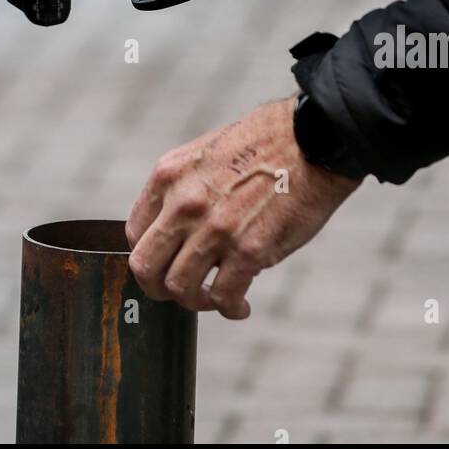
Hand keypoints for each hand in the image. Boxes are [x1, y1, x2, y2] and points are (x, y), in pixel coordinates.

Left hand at [125, 97, 360, 319]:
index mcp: (169, 176)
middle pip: (146, 267)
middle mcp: (184, 203)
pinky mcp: (248, 250)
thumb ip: (185, 188)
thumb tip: (176, 228)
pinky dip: (230, 309)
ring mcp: (214, 229)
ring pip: (180, 288)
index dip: (150, 257)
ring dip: (196, 302)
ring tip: (215, 298)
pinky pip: (224, 297)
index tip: (167, 263)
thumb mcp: (207, 152)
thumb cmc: (266, 143)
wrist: (313, 139)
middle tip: (181, 292)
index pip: (135, 233)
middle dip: (159, 289)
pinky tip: (240, 306)